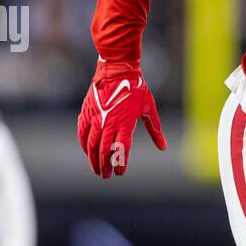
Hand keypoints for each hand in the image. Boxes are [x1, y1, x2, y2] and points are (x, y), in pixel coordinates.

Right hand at [77, 63, 166, 178]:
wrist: (117, 70)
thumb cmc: (136, 88)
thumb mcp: (149, 109)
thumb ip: (155, 129)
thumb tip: (163, 147)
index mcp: (125, 123)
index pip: (122, 150)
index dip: (120, 163)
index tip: (120, 173)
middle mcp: (109, 123)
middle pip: (104, 151)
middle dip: (105, 165)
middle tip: (106, 175)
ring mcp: (96, 118)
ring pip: (91, 144)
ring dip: (93, 159)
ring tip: (97, 169)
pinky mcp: (87, 112)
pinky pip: (82, 132)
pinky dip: (83, 144)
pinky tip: (87, 151)